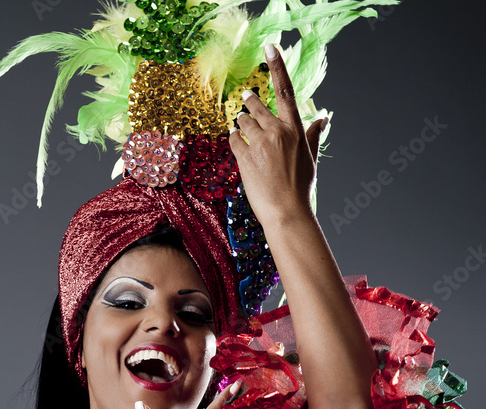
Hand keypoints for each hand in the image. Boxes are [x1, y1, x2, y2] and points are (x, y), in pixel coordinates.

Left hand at [228, 45, 327, 227]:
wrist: (286, 212)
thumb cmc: (300, 187)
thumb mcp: (311, 158)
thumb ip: (313, 134)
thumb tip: (325, 117)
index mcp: (295, 130)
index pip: (286, 91)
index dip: (277, 67)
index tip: (269, 48)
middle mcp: (277, 132)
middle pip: (257, 107)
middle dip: (250, 102)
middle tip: (246, 98)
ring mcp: (259, 145)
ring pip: (243, 122)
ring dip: (241, 124)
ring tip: (242, 128)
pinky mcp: (244, 158)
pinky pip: (233, 139)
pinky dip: (233, 139)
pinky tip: (236, 141)